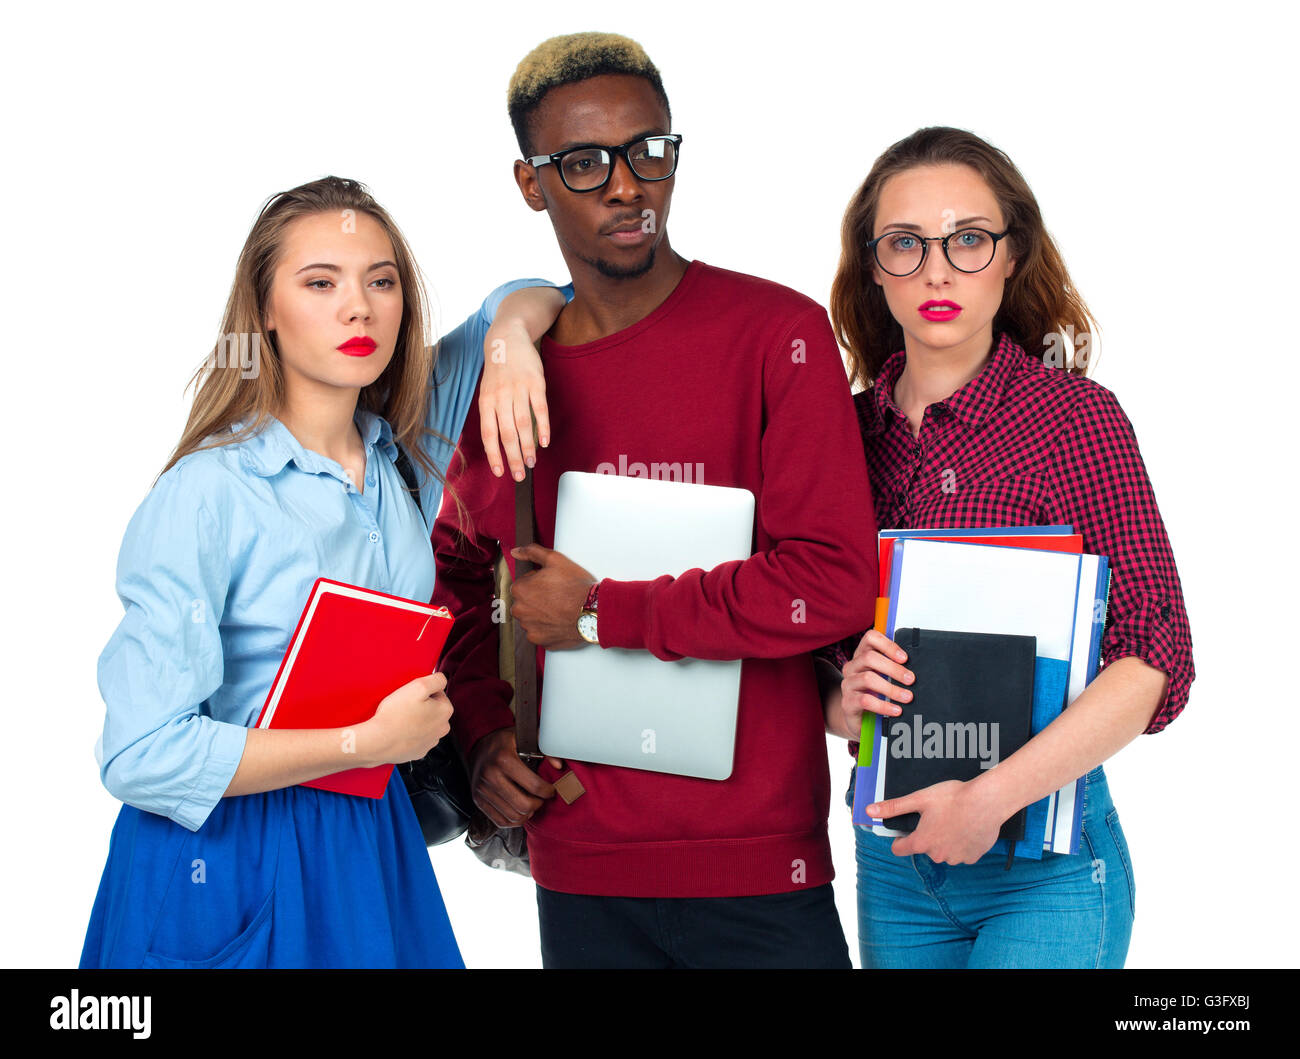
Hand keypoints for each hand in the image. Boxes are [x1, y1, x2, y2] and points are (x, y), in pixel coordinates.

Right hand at [360, 672, 452, 765]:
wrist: (378, 742)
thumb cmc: (396, 713)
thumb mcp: (419, 686)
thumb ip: (437, 679)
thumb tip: (442, 681)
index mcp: (445, 711)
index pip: (438, 693)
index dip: (423, 692)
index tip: (411, 697)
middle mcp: (442, 729)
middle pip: (433, 709)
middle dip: (421, 706)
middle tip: (404, 707)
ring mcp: (431, 742)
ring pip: (425, 724)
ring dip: (416, 720)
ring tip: (400, 719)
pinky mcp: (419, 752)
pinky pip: (416, 738)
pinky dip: (409, 734)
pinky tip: (398, 732)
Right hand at [468, 728, 564, 827]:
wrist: (479, 747)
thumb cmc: (506, 742)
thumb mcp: (525, 737)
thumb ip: (545, 746)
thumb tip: (559, 765)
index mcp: (504, 758)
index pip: (534, 785)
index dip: (548, 791)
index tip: (551, 790)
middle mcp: (490, 775)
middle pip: (523, 805)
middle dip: (538, 805)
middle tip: (542, 799)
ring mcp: (482, 789)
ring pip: (513, 816)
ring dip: (527, 814)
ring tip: (532, 804)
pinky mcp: (478, 800)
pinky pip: (500, 821)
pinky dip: (514, 821)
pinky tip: (521, 811)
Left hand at [480, 319, 549, 481]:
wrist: (507, 339)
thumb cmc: (497, 371)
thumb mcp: (488, 391)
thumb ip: (493, 415)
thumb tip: (500, 444)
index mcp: (486, 401)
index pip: (488, 433)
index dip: (494, 454)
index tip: (499, 473)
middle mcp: (501, 397)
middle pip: (507, 433)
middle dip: (513, 457)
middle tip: (520, 475)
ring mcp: (518, 389)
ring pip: (523, 424)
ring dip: (528, 446)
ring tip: (531, 462)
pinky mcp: (535, 383)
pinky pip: (540, 409)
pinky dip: (542, 427)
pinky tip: (544, 442)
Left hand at [508, 544, 594, 649]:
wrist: (594, 610)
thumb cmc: (576, 585)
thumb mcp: (555, 559)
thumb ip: (532, 552)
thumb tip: (516, 552)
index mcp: (520, 589)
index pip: (523, 583)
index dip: (538, 582)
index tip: (552, 583)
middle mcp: (519, 610)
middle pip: (525, 602)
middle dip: (537, 599)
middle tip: (557, 596)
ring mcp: (529, 627)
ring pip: (531, 618)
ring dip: (541, 614)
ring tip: (560, 609)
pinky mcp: (540, 641)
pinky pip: (540, 632)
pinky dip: (548, 628)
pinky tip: (560, 621)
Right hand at [839, 629, 913, 738]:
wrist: (859, 720)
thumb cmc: (874, 695)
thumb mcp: (884, 678)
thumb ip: (894, 668)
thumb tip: (915, 666)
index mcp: (862, 656)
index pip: (870, 638)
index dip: (888, 645)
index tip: (904, 658)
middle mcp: (852, 667)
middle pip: (869, 658)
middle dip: (893, 668)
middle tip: (911, 679)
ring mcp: (848, 684)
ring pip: (868, 678)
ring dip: (891, 688)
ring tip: (907, 697)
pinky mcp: (847, 702)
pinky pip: (866, 700)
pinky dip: (884, 706)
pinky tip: (896, 710)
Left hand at [866, 779, 1006, 864]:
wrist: (987, 801)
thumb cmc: (954, 798)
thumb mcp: (919, 798)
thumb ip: (894, 807)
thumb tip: (870, 810)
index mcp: (922, 842)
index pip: (900, 849)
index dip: (900, 839)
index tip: (905, 831)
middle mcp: (937, 855)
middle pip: (924, 848)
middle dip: (928, 835)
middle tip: (937, 816)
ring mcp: (956, 858)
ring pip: (944, 851)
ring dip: (946, 840)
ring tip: (954, 820)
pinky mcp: (973, 857)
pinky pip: (962, 853)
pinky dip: (962, 843)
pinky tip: (966, 828)